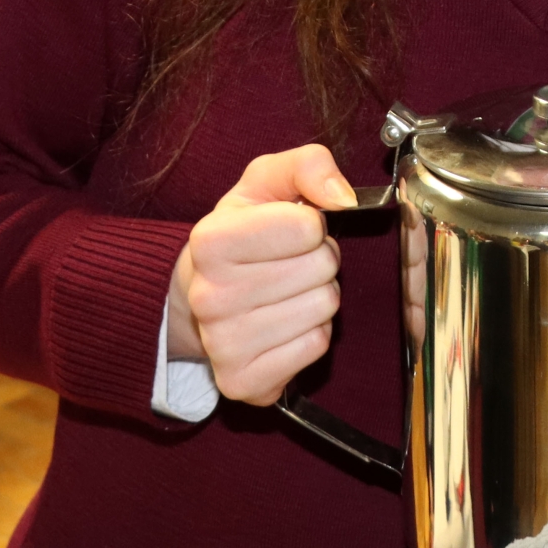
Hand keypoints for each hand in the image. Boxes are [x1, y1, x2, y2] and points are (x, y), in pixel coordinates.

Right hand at [167, 144, 358, 405]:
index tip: (291, 230)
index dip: (312, 224)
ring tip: (288, 291)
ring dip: (318, 295)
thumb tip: (342, 197)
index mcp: (210, 240)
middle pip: (322, 267)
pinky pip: (315, 347)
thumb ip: (309, 165)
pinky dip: (312, 334)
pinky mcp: (241, 382)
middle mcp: (208, 295)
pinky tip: (285, 324)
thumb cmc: (245, 231)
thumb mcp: (269, 180)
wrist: (205, 293)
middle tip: (292, 263)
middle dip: (320, 260)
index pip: (309, 226)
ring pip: (323, 308)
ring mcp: (222, 344)